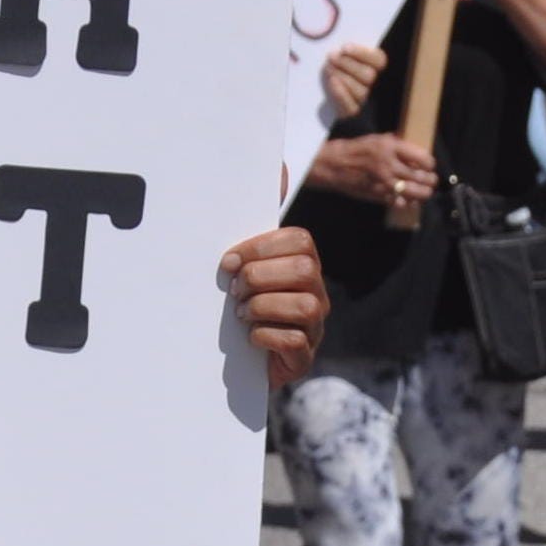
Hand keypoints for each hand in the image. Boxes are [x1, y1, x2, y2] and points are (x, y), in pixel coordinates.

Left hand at [223, 227, 326, 389]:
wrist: (238, 366)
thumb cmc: (241, 309)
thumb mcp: (243, 272)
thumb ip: (253, 238)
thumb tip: (273, 179)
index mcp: (304, 267)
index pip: (300, 240)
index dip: (261, 246)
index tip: (229, 261)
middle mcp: (316, 295)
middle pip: (305, 270)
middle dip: (260, 277)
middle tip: (234, 290)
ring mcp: (314, 328)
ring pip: (305, 306)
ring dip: (263, 307)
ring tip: (241, 313)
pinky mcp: (303, 359)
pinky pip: (295, 341)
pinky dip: (266, 336)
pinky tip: (251, 337)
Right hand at [312, 132, 438, 211]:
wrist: (334, 165)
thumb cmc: (356, 149)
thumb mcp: (377, 139)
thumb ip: (396, 143)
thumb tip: (413, 148)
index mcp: (390, 147)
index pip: (421, 157)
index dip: (430, 163)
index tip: (430, 165)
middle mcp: (389, 164)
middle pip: (420, 177)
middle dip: (430, 180)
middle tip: (432, 180)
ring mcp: (384, 182)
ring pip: (413, 192)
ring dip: (423, 193)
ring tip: (426, 192)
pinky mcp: (378, 194)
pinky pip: (399, 202)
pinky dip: (407, 202)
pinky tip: (410, 200)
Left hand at [323, 43, 386, 118]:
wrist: (328, 92)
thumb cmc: (339, 70)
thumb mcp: (346, 57)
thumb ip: (349, 52)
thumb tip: (344, 50)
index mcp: (379, 69)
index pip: (379, 60)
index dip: (362, 53)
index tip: (345, 48)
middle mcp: (377, 86)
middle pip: (369, 76)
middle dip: (348, 64)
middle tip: (332, 56)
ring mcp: (367, 102)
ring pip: (361, 91)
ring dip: (342, 77)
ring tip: (329, 67)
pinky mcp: (354, 115)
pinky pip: (351, 107)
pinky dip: (341, 94)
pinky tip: (332, 81)